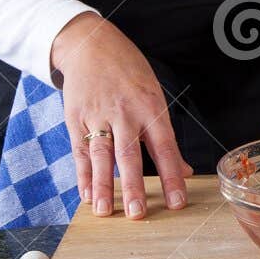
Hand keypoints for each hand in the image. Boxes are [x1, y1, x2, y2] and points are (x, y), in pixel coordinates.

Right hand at [50, 12, 193, 218]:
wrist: (91, 45)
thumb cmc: (129, 72)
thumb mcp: (154, 94)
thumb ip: (164, 135)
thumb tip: (183, 169)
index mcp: (150, 108)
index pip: (165, 147)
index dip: (172, 176)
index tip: (178, 202)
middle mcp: (125, 113)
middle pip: (130, 155)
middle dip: (134, 186)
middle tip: (139, 214)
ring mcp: (98, 116)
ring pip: (102, 156)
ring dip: (104, 186)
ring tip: (106, 211)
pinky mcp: (76, 119)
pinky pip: (80, 152)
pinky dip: (83, 175)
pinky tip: (87, 195)